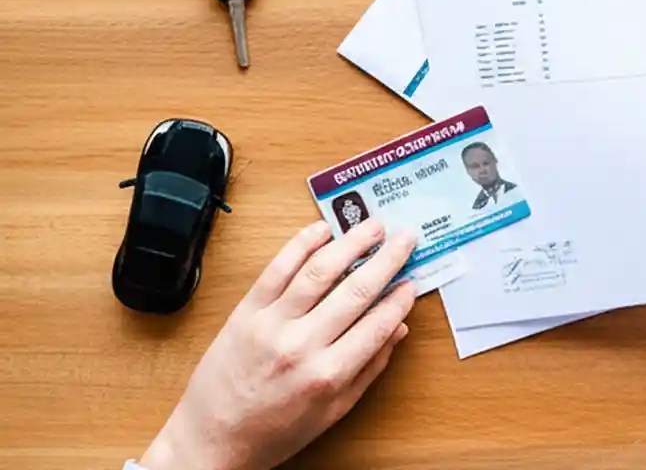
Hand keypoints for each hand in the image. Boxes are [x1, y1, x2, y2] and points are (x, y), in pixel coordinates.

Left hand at [139, 219, 417, 469]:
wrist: (213, 440)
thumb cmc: (274, 432)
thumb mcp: (333, 411)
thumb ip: (369, 369)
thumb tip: (398, 330)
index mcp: (329, 375)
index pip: (377, 324)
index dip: (400, 299)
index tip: (412, 282)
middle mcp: (302, 346)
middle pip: (356, 291)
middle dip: (387, 260)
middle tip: (405, 238)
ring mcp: (271, 325)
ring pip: (319, 272)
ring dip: (351, 243)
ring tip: (372, 226)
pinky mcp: (246, 313)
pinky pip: (276, 270)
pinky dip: (301, 245)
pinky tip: (321, 230)